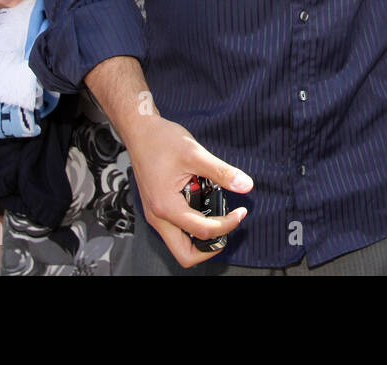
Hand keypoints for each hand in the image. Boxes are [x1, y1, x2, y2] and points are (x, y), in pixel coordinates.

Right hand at [126, 114, 253, 267]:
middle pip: (185, 254)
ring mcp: (156, 215)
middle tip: (228, 225)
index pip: (203, 231)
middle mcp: (158, 217)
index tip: (241, 212)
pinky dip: (193, 224)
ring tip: (217, 212)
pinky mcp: (158, 209)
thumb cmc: (162, 141)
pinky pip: (177, 229)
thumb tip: (246, 185)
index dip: (227, 225)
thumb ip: (222, 172)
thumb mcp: (196, 154)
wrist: (140, 132)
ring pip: (180, 243)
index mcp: (166, 207)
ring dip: (201, 236)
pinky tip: (204, 202)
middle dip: (210, 247)